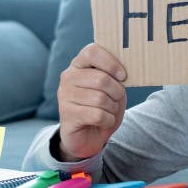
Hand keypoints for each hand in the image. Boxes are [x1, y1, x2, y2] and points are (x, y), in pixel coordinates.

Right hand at [56, 43, 127, 160]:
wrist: (88, 135)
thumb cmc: (103, 106)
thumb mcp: (113, 88)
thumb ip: (115, 76)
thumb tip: (123, 72)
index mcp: (79, 64)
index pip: (92, 51)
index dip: (111, 63)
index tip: (123, 76)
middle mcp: (68, 77)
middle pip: (101, 79)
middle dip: (117, 92)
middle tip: (116, 99)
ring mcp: (65, 95)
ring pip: (100, 99)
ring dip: (112, 108)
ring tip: (107, 110)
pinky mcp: (66, 114)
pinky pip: (97, 115)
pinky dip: (108, 120)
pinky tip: (103, 121)